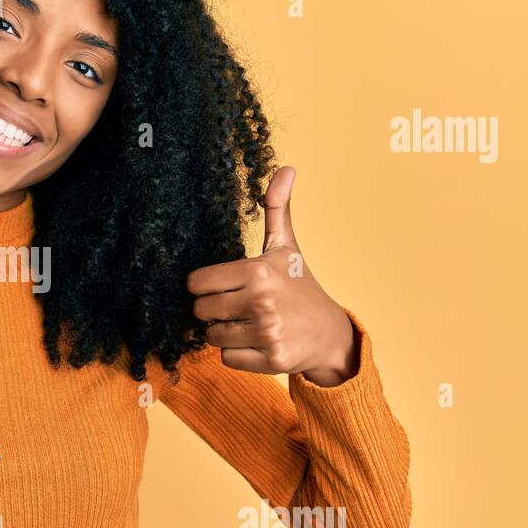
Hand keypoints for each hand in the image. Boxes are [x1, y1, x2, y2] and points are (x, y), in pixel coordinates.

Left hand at [184, 166, 357, 382]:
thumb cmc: (300, 286)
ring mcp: (267, 331)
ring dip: (224, 334)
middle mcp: (262, 300)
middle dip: (213, 311)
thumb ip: (277, 209)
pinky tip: (258, 343)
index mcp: (258, 270)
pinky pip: (226, 359)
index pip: (197, 283)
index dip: (205, 286)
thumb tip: (286, 167)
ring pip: (211, 337)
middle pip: (200, 311)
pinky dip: (237, 355)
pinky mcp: (270, 360)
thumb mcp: (286, 247)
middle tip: (238, 307)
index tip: (224, 286)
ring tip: (250, 324)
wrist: (330, 335)